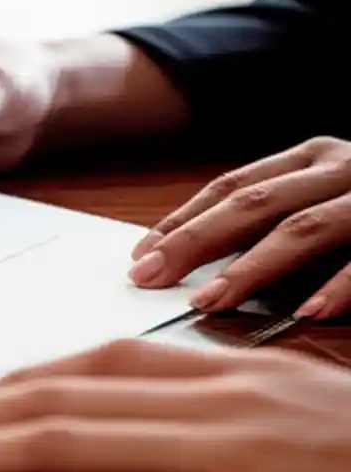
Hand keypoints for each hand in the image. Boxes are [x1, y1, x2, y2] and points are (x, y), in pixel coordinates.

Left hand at [129, 136, 350, 319]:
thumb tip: (199, 265)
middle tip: (149, 278)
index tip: (140, 255)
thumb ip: (275, 224)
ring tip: (206, 302)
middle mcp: (338, 167)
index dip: (183, 220)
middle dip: (196, 241)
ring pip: (305, 228)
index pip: (232, 186)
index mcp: (310, 159)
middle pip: (255, 202)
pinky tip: (306, 312)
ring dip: (250, 268)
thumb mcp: (325, 200)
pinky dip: (337, 286)